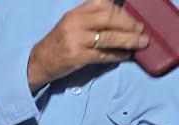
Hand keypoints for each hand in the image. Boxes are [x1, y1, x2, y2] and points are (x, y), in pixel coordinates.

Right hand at [28, 0, 148, 90]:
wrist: (38, 62)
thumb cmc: (60, 42)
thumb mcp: (73, 23)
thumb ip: (94, 17)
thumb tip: (123, 18)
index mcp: (76, 12)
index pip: (104, 3)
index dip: (121, 9)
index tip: (132, 16)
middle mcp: (76, 23)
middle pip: (110, 17)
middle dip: (129, 24)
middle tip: (140, 31)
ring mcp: (76, 40)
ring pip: (110, 37)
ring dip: (129, 40)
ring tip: (141, 43)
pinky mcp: (78, 57)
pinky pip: (104, 54)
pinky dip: (118, 55)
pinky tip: (126, 55)